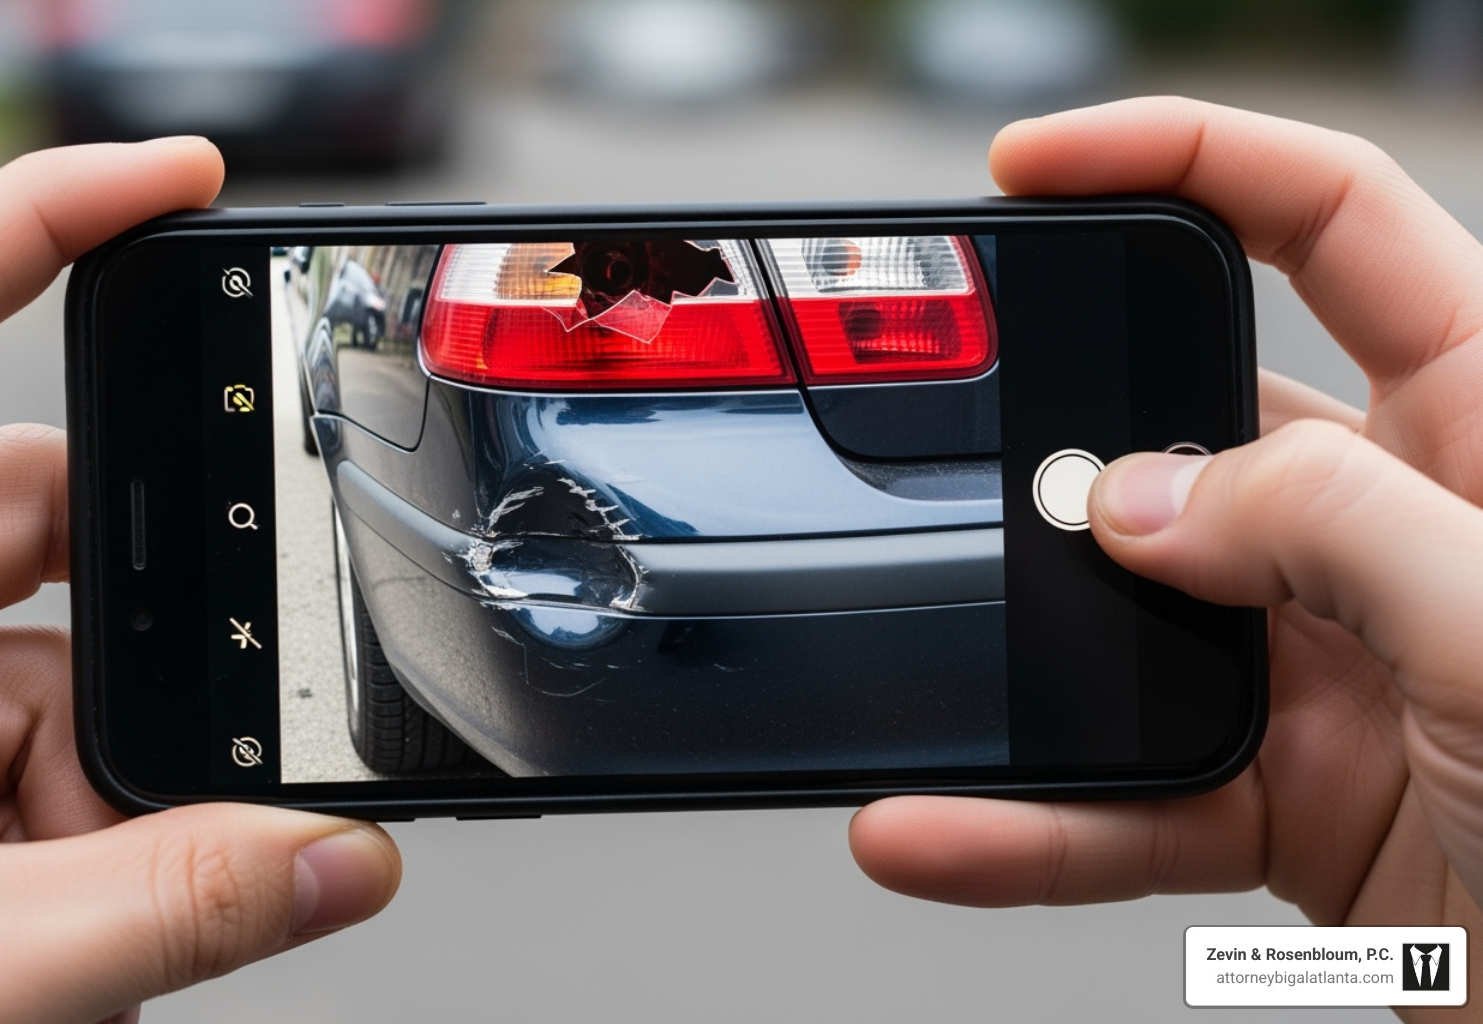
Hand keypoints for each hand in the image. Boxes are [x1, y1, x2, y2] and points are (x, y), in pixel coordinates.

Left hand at [0, 142, 400, 1023]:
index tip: (182, 181)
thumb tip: (338, 860)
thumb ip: (149, 911)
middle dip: (153, 634)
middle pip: (30, 528)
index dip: (46, 219)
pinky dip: (71, 827)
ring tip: (115, 892)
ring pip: (41, 665)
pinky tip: (79, 916)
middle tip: (219, 742)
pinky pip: (11, 753)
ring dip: (113, 774)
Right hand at [851, 97, 1482, 974]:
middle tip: (971, 456)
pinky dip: (1030, 821)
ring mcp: (1326, 663)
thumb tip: (1137, 501)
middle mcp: (1391, 528)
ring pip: (1131, 628)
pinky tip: (945, 826)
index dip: (1184, 160)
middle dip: (1068, 436)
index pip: (1328, 226)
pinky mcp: (1278, 793)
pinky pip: (1125, 793)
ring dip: (1025, 660)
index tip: (1037, 171)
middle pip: (1187, 425)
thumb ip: (1330, 523)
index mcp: (1482, 428)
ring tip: (940, 669)